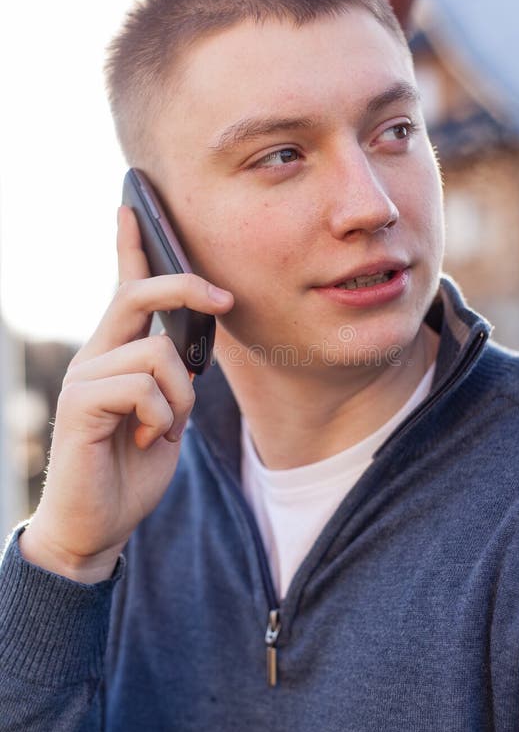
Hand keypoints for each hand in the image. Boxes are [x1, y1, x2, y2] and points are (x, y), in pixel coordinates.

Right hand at [20, 205, 232, 582]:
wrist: (97, 525)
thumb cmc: (132, 466)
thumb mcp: (165, 413)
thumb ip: (170, 376)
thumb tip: (188, 349)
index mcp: (116, 353)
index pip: (123, 289)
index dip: (130, 247)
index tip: (132, 206)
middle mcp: (95, 355)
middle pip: (139, 293)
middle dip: (186, 287)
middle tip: (225, 300)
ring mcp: (84, 378)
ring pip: (158, 354)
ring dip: (179, 399)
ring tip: (159, 429)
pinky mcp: (80, 405)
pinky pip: (144, 389)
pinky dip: (161, 419)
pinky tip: (144, 440)